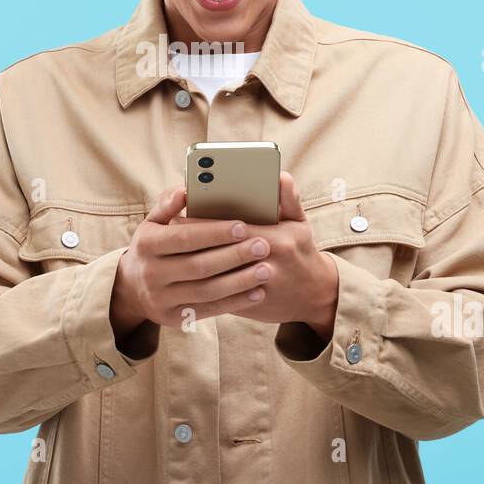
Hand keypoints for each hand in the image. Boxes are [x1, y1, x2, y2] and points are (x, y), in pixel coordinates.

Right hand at [112, 184, 277, 337]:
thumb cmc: (153, 245)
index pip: (184, 237)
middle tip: (263, 246)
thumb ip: (168, 204)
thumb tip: (185, 190)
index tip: (243, 227)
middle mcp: (151, 273)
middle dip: (234, 256)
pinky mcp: (173, 318)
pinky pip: (209, 310)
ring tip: (267, 269)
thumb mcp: (153, 222)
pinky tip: (258, 292)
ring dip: (240, 281)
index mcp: (147, 244)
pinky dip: (236, 302)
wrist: (132, 287)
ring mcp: (161, 298)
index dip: (214, 233)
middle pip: (198, 265)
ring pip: (207, 291)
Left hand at [169, 171, 338, 342]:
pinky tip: (185, 275)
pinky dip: (201, 285)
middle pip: (220, 252)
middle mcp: (266, 265)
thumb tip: (281, 176)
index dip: (205, 224)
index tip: (181, 217)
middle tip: (170, 232)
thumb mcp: (300, 223)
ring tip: (172, 252)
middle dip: (193, 242)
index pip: (232, 229)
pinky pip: (220, 297)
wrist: (314, 295)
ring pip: (216, 276)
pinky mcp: (248, 307)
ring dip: (192, 264)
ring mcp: (256, 288)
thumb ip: (289, 198)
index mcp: (276, 240)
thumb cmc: (301, 252)